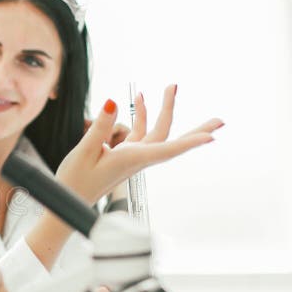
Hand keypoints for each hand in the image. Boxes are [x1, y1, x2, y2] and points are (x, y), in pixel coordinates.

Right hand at [57, 85, 222, 204]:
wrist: (71, 202)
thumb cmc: (75, 182)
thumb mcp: (83, 152)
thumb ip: (100, 126)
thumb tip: (113, 103)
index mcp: (131, 160)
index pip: (167, 149)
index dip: (189, 143)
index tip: (212, 138)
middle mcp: (137, 158)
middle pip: (171, 140)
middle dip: (195, 129)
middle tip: (220, 120)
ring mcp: (132, 156)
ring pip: (157, 134)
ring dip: (163, 111)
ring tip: (170, 89)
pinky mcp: (124, 155)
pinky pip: (139, 133)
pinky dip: (141, 116)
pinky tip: (138, 102)